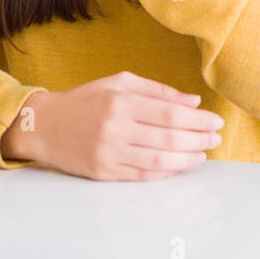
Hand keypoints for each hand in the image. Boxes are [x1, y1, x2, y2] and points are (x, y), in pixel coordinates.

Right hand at [4, 72, 224, 180]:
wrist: (44, 125)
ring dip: (187, 158)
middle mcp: (115, 128)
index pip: (170, 113)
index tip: (216, 121)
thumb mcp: (120, 83)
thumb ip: (158, 91)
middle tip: (216, 138)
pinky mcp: (102, 172)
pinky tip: (180, 165)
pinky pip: (142, 175)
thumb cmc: (86, 100)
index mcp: (121, 101)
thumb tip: (193, 102)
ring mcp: (108, 153)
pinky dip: (165, 171)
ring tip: (203, 153)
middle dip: (198, 139)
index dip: (198, 120)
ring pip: (158, 160)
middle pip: (168, 138)